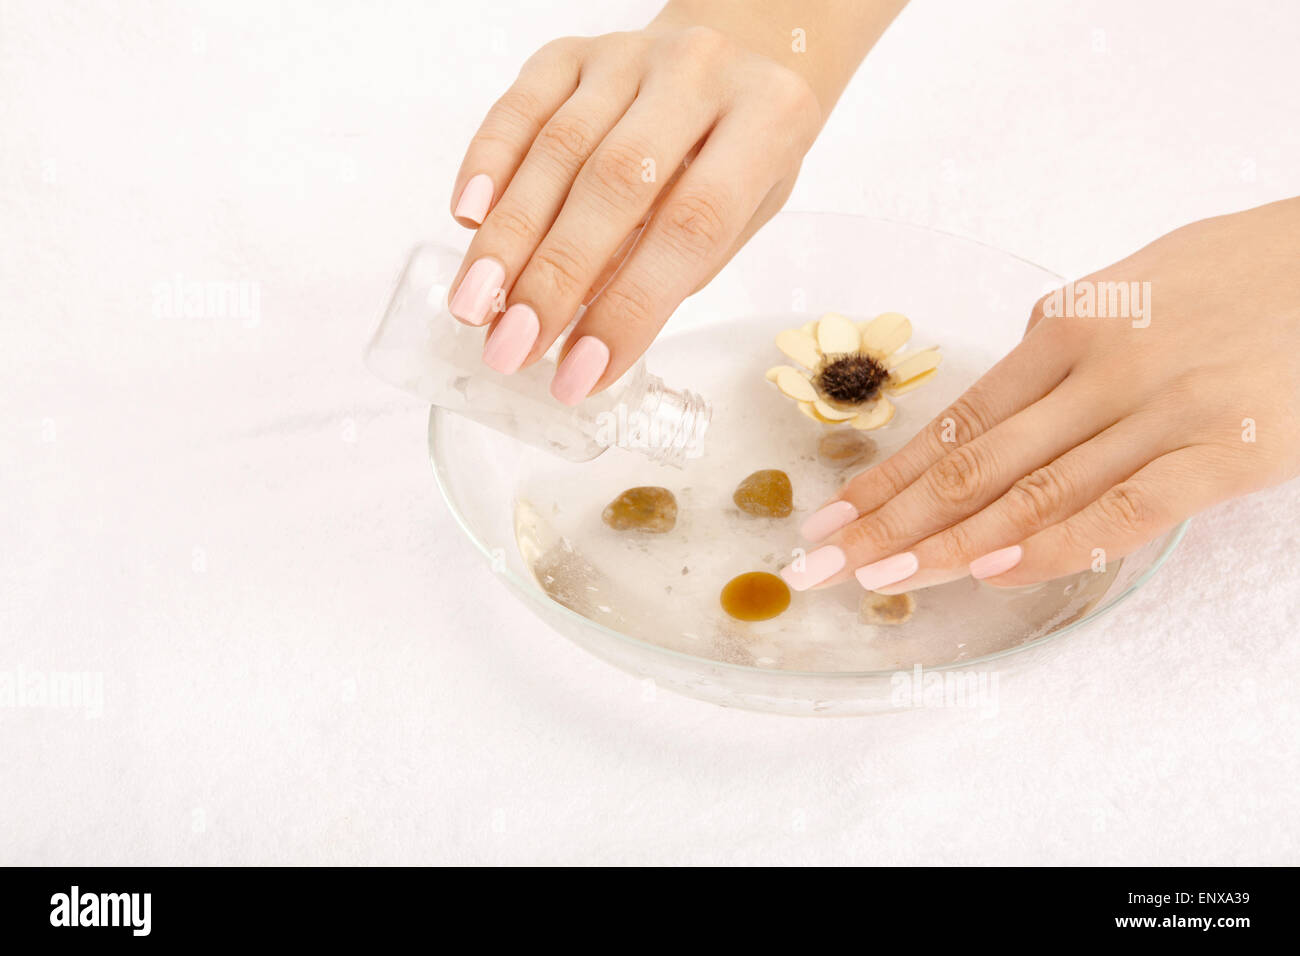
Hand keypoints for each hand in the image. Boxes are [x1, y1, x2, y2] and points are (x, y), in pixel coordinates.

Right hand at [444, 0, 911, 403]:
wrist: (739, 56)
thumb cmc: (741, 155)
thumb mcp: (745, 212)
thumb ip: (677, 263)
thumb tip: (586, 333)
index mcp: (767, 116)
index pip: (693, 224)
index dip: (632, 308)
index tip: (583, 373)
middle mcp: (700, 70)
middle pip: (615, 183)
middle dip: (555, 278)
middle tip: (512, 347)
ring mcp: (631, 53)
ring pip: (557, 148)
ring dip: (507, 239)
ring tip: (476, 308)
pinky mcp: (574, 50)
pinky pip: (520, 107)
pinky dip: (486, 164)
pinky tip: (465, 219)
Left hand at [782, 198, 1299, 592]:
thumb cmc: (1246, 270)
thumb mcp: (1135, 287)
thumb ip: (1068, 348)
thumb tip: (1008, 401)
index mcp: (1069, 327)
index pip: (957, 420)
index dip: (887, 476)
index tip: (831, 516)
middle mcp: (1100, 369)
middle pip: (972, 463)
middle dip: (888, 519)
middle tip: (821, 565)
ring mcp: (1160, 411)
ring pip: (1030, 493)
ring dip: (946, 544)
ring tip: (880, 579)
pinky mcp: (1227, 452)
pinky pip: (1125, 512)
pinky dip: (1054, 546)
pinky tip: (992, 575)